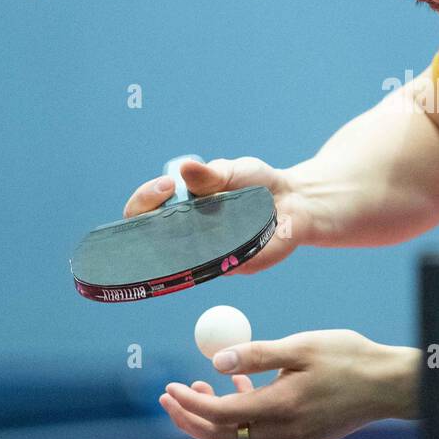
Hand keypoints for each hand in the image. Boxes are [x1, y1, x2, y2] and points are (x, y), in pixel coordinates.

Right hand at [122, 156, 312, 273]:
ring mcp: (202, 252)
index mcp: (180, 205)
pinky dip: (207, 259)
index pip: (144, 208)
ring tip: (191, 223)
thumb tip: (186, 169)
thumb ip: (210, 174)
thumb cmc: (257, 183)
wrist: (295, 202)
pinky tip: (214, 247)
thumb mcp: (233, 170)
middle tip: (166, 195)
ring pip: (174, 258)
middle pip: (146, 236)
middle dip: (145, 218)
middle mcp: (184, 232)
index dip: (144, 198)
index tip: (165, 184)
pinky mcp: (226, 267)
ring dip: (175, 241)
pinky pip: (209, 268)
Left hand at [157, 330, 418, 438]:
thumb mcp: (301, 346)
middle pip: (222, 436)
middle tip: (170, 395)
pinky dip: (243, 415)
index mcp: (281, 407)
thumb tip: (215, 360)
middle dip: (190, 417)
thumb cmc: (350, 358)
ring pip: (240, 437)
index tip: (170, 387)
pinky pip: (262, 433)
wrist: (391, 385)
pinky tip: (242, 388)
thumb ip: (257, 355)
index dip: (189, 403)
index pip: (219, 414)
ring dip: (215, 415)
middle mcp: (284, 433)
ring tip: (201, 385)